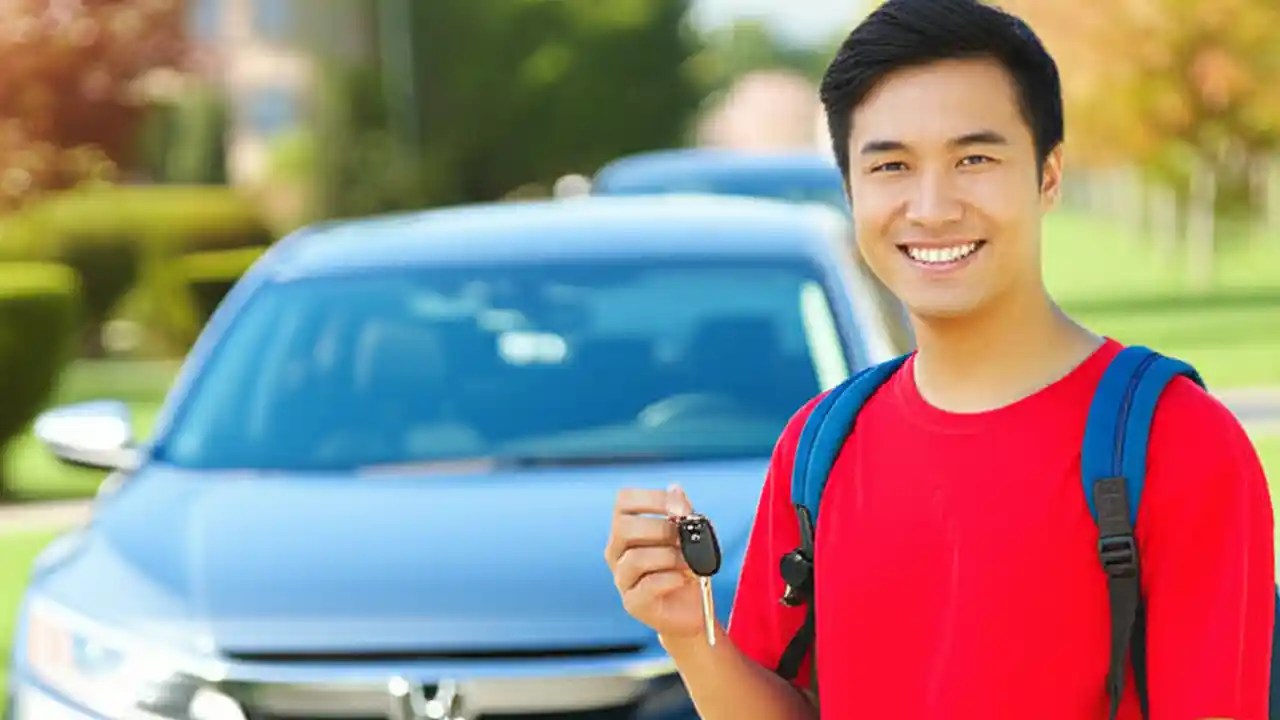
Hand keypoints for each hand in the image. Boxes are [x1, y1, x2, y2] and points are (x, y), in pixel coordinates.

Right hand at [604, 484, 706, 641]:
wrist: (690, 610)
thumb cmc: (685, 569)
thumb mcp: (688, 537)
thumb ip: (681, 513)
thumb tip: (675, 488)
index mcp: (626, 529)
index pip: (624, 501)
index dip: (652, 498)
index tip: (680, 508)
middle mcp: (617, 552)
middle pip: (623, 527)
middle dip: (660, 529)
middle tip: (683, 538)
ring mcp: (621, 578)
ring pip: (636, 558)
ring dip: (670, 557)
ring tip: (689, 563)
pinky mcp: (632, 603)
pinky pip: (647, 585)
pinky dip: (670, 579)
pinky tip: (682, 580)